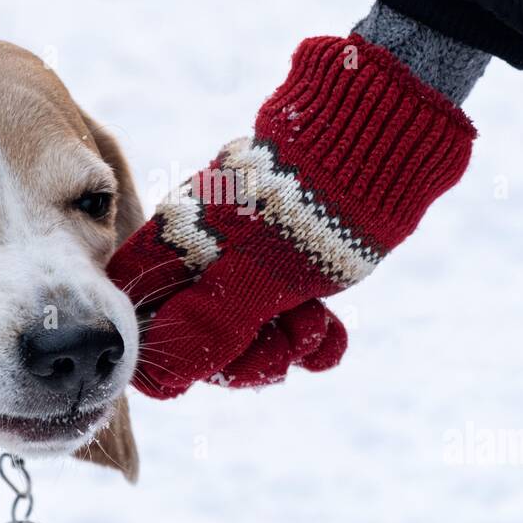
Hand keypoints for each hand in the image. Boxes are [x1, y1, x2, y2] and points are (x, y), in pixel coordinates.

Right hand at [110, 35, 474, 397]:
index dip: (172, 357)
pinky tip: (331, 341)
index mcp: (176, 247)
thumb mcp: (256, 276)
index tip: (213, 365)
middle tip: (282, 352)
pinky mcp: (294, 261)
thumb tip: (160, 383)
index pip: (145, 319)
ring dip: (284, 347)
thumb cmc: (306, 206)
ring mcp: (250, 258)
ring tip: (315, 330)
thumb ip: (209, 327)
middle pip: (201, 335)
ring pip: (250, 330)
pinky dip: (311, 336)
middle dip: (244, 357)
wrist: (377, 140)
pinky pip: (288, 317)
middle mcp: (205, 253)